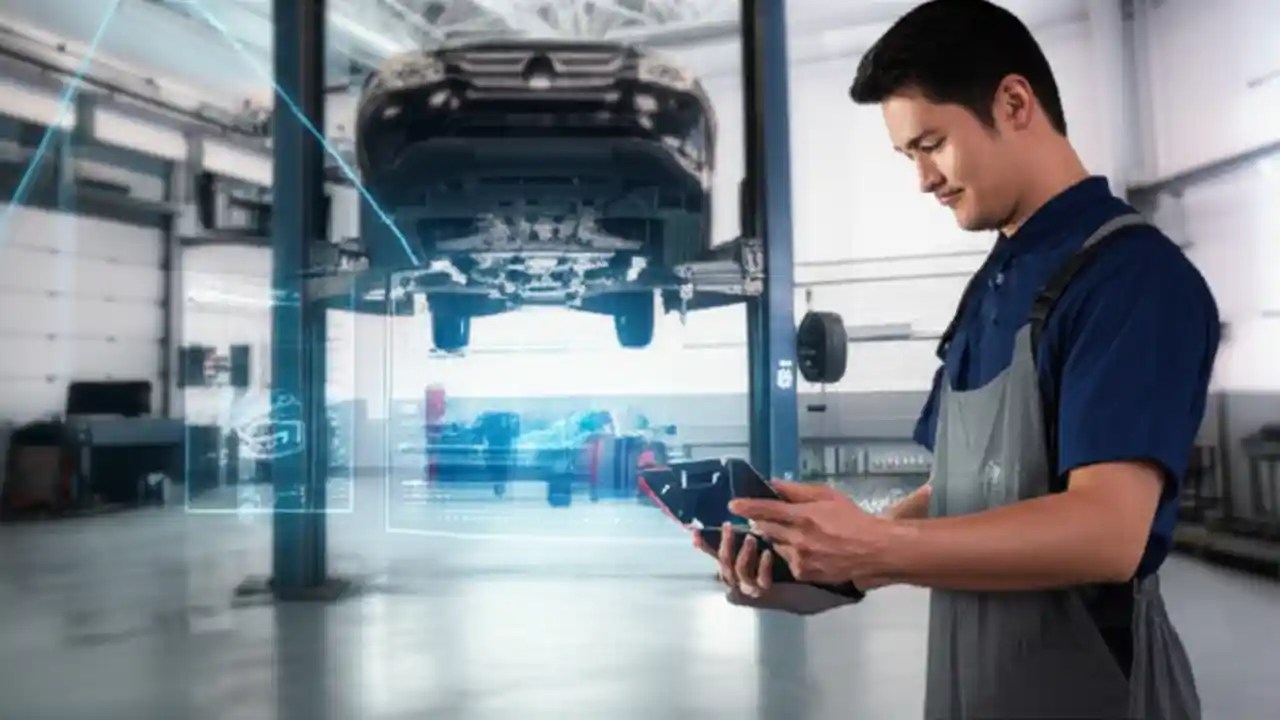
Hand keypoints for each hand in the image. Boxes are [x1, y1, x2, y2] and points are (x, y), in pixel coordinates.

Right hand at [693, 522, 776, 597]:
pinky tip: (768, 553)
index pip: (711, 555)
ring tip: (751, 538)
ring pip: (740, 571)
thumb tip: (706, 522)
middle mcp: (734, 579)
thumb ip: (728, 537)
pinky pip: (762, 579)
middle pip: (725, 563)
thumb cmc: (762, 560)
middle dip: (726, 544)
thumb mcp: (743, 546)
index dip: (703, 544)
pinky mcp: (765, 588)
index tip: (697, 531)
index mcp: (726, 568)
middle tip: (728, 526)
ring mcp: (749, 586)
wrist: (786, 582)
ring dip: (744, 553)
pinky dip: (763, 566)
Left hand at [729, 480, 894, 589]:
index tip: (732, 504)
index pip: (767, 509)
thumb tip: (774, 484)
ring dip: (778, 538)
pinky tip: (808, 549)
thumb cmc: (852, 518)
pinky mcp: (803, 574)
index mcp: (803, 516)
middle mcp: (797, 539)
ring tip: (797, 533)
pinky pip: (788, 561)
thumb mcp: (827, 496)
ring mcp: (799, 559)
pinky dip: (791, 553)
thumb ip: (798, 490)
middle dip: (761, 522)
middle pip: (766, 529)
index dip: (747, 506)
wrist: (873, 550)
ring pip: (776, 546)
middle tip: (764, 516)